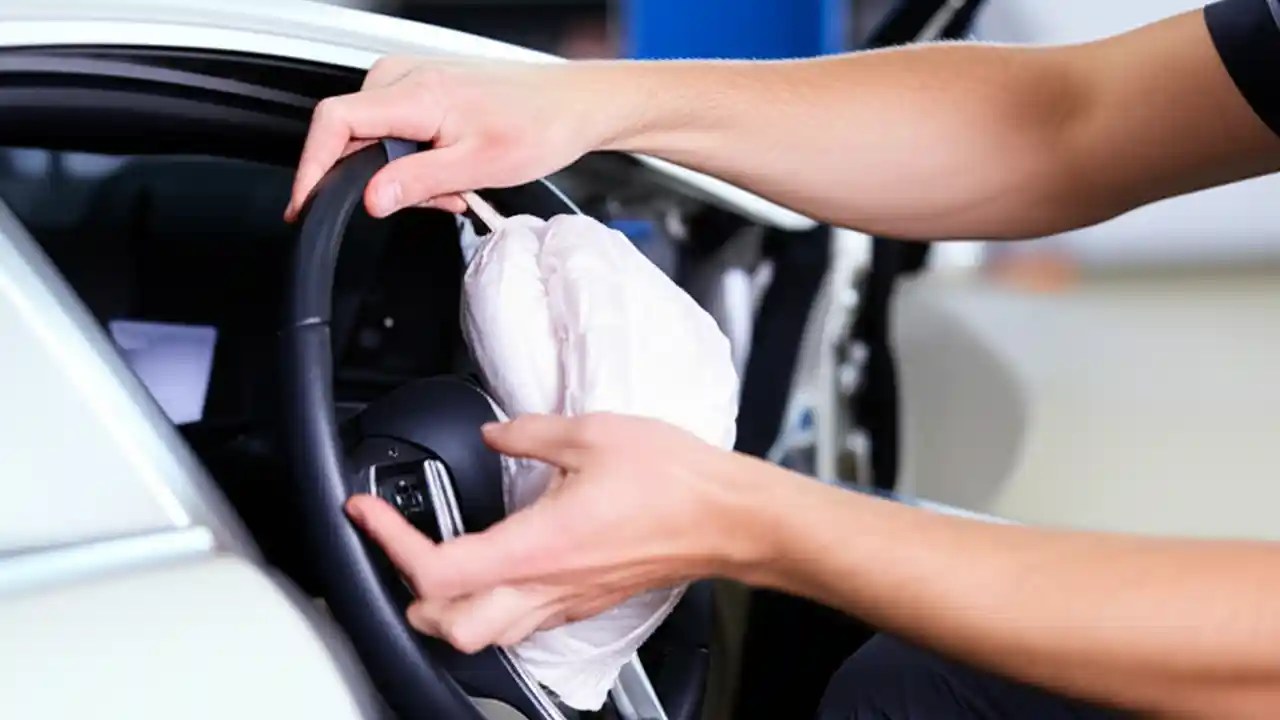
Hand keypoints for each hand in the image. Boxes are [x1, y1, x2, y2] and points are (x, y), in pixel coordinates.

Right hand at [285, 56, 617, 220]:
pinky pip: (396, 130)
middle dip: (384, 181)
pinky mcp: (422, 90)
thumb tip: (371, 199)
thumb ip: (417, 183)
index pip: (333, 122)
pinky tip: (453, 171)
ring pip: (376, 139)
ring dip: (407, 175)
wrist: (572, 105)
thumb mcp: (477, 167)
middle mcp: (404, 77)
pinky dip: (418, 160)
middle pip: (353, 137)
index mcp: (413, 93)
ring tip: (456, 185)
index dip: (312, 167)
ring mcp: (411, 80)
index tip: (305, 203)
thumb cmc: (538, 126)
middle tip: (436, 201)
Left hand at [344, 413, 763, 652]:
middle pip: (447, 627)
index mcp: (537, 546)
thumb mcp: (591, 433)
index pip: (436, 569)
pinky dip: (488, 609)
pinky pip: (521, 624)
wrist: (726, 517)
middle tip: (398, 547)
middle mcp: (545, 586)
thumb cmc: (673, 482)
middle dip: (408, 595)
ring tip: (433, 566)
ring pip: (482, 636)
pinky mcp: (585, 603)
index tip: (368, 512)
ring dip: (444, 611)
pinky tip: (495, 572)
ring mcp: (566, 602)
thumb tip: (495, 432)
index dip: (389, 543)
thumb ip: (527, 433)